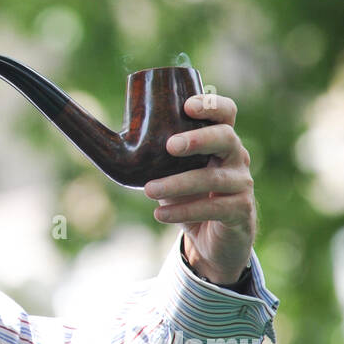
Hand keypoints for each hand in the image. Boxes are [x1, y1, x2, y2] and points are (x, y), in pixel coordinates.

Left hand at [143, 93, 255, 285]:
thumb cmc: (189, 195)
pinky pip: (213, 208)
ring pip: (213, 178)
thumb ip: (153, 156)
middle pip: (226, 138)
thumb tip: (103, 143)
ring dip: (178, 183)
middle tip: (170, 146)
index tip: (186, 106)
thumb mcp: (171, 172)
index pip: (226, 112)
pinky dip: (184, 211)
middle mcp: (237, 157)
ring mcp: (241, 184)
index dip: (211, 105)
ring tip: (149, 190)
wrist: (212, 238)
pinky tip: (161, 214)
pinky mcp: (240, 211)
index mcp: (221, 139)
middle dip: (198, 139)